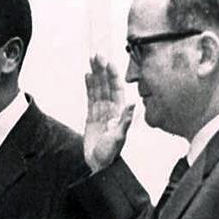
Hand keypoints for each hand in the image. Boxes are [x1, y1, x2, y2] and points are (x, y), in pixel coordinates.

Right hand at [84, 55, 133, 172]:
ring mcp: (101, 111)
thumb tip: (132, 103)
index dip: (111, 75)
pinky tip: (87, 75)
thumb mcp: (119, 137)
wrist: (99, 163)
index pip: (115, 88)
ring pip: (98, 88)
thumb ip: (125, 120)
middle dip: (102, 70)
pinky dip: (89, 86)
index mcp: (119, 111)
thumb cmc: (110, 152)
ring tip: (91, 60)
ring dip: (95, 74)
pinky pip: (90, 97)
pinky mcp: (92, 115)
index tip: (107, 62)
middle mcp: (111, 108)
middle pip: (105, 84)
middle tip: (97, 55)